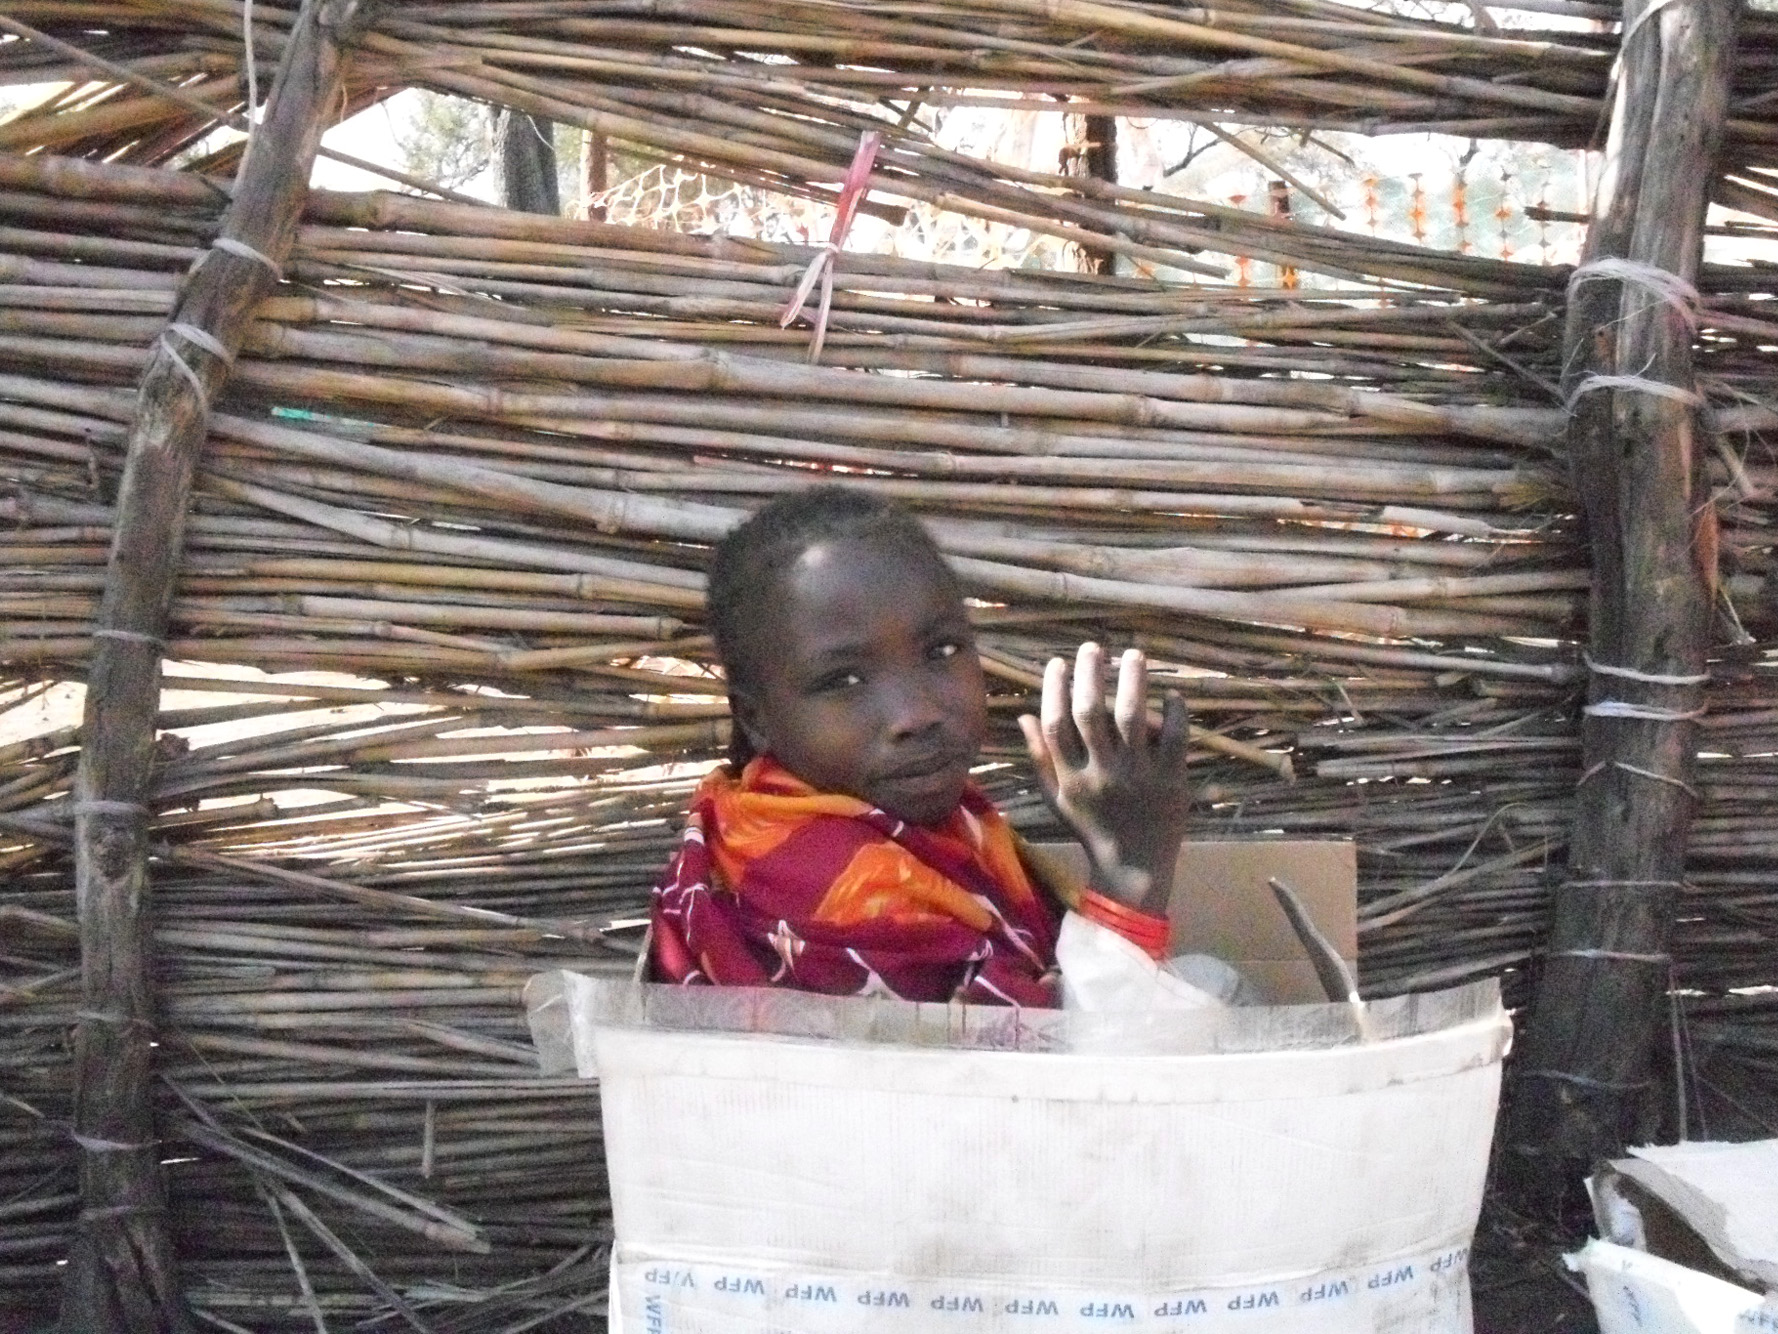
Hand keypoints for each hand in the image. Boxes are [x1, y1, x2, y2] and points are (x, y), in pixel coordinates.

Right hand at [1017, 643, 1189, 914]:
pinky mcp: (1171, 781)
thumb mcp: (1058, 798)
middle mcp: (1101, 773)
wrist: (1134, 867)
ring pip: (1132, 718)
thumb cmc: (1092, 828)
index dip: (1054, 689)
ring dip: (1132, 680)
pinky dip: (1173, 712)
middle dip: (1090, 674)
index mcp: (1071, 777)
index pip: (1057, 724)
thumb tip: (1024, 715)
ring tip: (1133, 654)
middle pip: (1091, 713)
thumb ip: (1041, 758)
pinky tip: (1171, 694)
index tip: (1058, 662)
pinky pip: (1175, 739)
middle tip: (1093, 648)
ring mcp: (1138, 776)